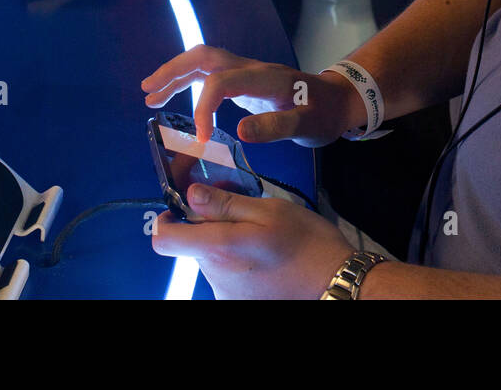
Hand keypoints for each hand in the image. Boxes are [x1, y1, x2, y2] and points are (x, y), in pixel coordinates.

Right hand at [142, 44, 363, 147]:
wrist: (339, 99)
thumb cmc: (325, 114)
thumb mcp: (308, 126)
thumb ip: (276, 128)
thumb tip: (238, 130)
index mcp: (264, 78)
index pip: (221, 82)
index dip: (203, 108)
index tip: (199, 140)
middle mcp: (251, 68)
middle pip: (204, 57)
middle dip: (173, 72)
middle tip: (147, 94)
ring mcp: (247, 71)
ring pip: (204, 62)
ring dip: (175, 74)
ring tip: (150, 95)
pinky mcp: (245, 79)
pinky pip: (210, 73)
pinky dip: (188, 80)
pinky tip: (174, 94)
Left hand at [151, 185, 352, 298]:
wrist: (336, 286)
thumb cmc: (307, 243)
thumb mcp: (270, 210)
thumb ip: (226, 204)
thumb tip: (190, 195)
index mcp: (219, 248)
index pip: (164, 240)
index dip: (167, 221)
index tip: (183, 208)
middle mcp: (215, 276)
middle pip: (193, 246)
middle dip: (210, 226)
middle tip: (242, 212)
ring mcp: (226, 294)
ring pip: (212, 260)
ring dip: (227, 244)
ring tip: (261, 237)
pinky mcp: (238, 303)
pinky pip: (227, 276)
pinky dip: (238, 263)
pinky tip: (265, 258)